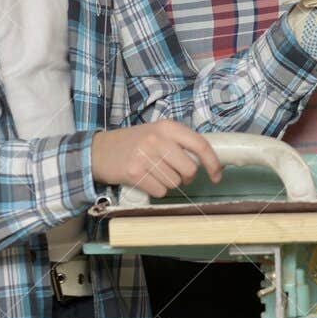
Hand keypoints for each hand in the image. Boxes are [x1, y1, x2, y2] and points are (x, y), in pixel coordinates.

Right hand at [91, 121, 221, 198]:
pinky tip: (147, 180)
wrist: (100, 151)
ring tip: (155, 173)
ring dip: (169, 183)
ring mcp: (145, 156)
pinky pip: (160, 190)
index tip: (217, 175)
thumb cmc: (134, 143)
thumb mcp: (157, 133)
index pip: (200, 145)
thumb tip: (206, 162)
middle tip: (177, 174)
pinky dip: (157, 190)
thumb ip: (179, 143)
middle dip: (187, 177)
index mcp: (167, 127)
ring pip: (175, 182)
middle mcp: (158, 139)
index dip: (213, 162)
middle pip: (189, 169)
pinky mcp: (134, 173)